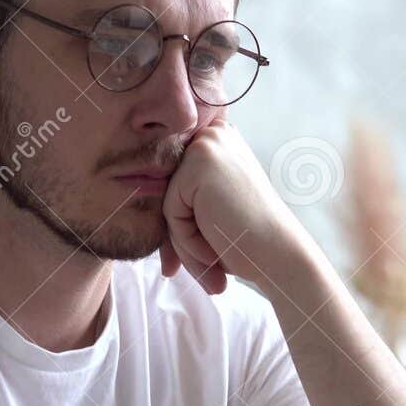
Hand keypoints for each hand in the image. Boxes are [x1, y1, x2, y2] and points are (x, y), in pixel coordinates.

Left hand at [159, 122, 312, 292]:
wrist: (280, 256)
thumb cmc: (246, 241)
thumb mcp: (208, 211)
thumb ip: (178, 198)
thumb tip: (126, 187)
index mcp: (216, 142)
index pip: (172, 186)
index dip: (176, 226)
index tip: (176, 264)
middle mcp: (213, 134)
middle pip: (166, 192)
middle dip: (177, 236)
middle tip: (191, 271)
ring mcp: (207, 145)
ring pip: (165, 203)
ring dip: (183, 241)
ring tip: (214, 257)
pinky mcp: (199, 164)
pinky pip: (169, 211)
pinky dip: (187, 239)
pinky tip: (216, 247)